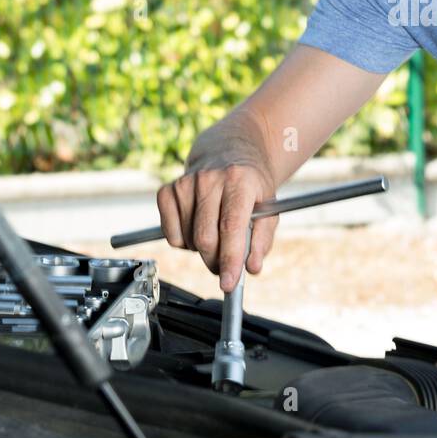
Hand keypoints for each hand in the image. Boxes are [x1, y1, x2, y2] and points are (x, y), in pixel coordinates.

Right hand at [155, 160, 277, 292]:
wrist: (229, 154)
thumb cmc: (251, 185)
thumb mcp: (269, 208)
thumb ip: (262, 240)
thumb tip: (252, 268)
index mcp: (240, 180)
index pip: (231, 227)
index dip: (230, 259)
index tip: (229, 283)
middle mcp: (210, 178)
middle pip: (205, 238)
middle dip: (215, 261)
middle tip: (224, 265)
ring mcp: (186, 183)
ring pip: (187, 239)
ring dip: (201, 250)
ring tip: (214, 233)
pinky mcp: (168, 190)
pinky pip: (170, 234)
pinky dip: (183, 241)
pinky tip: (196, 226)